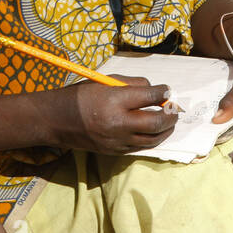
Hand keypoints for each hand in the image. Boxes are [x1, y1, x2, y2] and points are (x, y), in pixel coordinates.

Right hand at [58, 77, 178, 155]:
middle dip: (171, 115)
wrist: (57, 120)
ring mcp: (116, 141)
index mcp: (114, 100)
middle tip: (175, 109)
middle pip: (156, 122)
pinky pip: (140, 147)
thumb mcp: (106, 81)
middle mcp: (117, 123)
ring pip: (152, 139)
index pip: (149, 96)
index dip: (163, 92)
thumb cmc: (82, 95)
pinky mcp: (114, 152)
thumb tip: (156, 90)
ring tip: (170, 122)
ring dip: (165, 130)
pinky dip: (151, 139)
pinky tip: (154, 132)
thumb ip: (133, 84)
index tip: (167, 89)